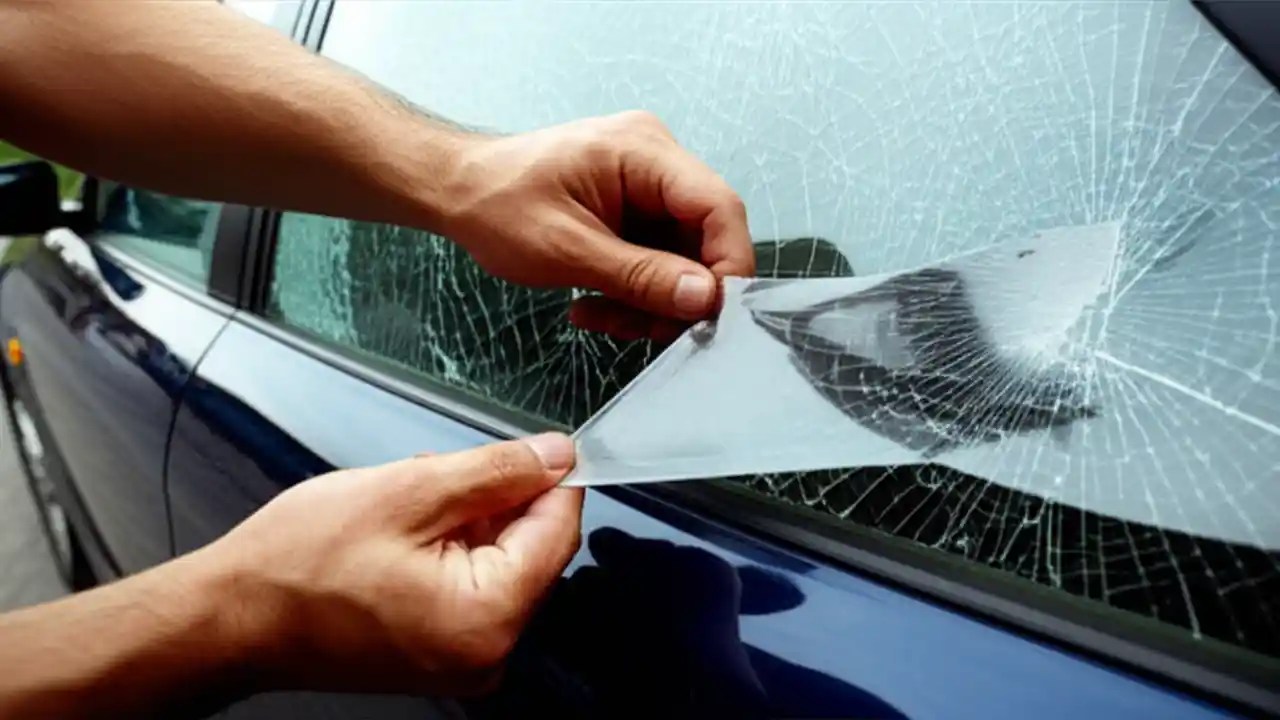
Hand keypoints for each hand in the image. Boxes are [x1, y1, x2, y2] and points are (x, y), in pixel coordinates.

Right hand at [196, 433, 582, 696]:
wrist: (230, 619)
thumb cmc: (298, 565)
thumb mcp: (409, 492)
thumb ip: (496, 472)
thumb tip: (557, 456)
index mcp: (487, 620)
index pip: (559, 532)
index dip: (551, 478)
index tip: (535, 446)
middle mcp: (486, 651)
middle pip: (531, 547)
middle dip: (494, 499)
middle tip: (435, 475)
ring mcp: (463, 656)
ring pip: (499, 559)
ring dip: (465, 518)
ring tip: (405, 502)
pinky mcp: (440, 650)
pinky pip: (471, 583)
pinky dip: (448, 546)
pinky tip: (404, 528)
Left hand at [438, 110, 754, 341]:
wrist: (454, 191)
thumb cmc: (495, 204)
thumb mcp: (568, 250)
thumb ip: (641, 275)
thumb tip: (704, 298)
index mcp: (643, 151)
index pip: (719, 206)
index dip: (727, 265)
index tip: (711, 316)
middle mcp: (654, 159)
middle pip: (704, 237)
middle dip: (678, 293)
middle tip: (645, 330)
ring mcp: (645, 185)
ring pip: (681, 257)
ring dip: (650, 300)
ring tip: (602, 317)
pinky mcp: (633, 209)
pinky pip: (656, 259)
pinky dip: (634, 291)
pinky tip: (595, 305)